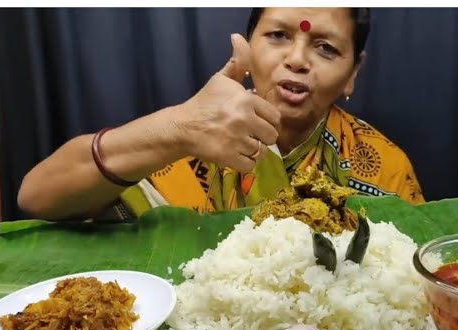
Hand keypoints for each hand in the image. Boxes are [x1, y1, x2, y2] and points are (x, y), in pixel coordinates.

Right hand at [172, 33, 280, 171]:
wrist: (183, 126)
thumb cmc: (206, 103)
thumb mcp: (222, 80)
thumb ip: (238, 63)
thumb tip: (238, 37)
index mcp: (245, 100)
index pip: (274, 117)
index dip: (266, 119)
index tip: (254, 119)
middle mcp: (243, 120)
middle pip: (272, 136)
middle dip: (262, 135)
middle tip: (247, 132)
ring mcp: (237, 140)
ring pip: (261, 151)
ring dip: (252, 149)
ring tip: (239, 142)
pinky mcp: (229, 158)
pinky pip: (251, 165)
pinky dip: (245, 163)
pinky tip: (236, 153)